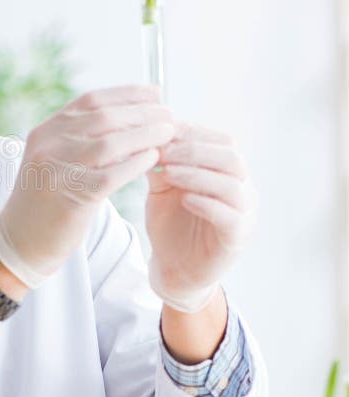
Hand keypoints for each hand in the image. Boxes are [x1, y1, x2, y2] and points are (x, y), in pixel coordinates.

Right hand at [0, 84, 174, 287]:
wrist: (20, 241)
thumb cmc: (47, 201)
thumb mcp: (56, 159)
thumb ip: (82, 139)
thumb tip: (131, 118)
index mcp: (46, 131)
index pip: (91, 101)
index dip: (127, 94)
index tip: (155, 94)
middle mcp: (48, 145)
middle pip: (104, 118)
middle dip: (142, 114)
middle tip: (169, 116)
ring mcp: (57, 170)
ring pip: (110, 143)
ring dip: (145, 135)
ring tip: (168, 134)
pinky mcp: (70, 196)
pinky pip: (111, 175)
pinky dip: (135, 164)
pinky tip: (153, 159)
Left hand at [146, 122, 257, 312]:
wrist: (173, 266)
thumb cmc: (171, 223)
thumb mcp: (162, 187)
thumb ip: (160, 163)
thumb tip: (150, 134)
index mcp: (228, 172)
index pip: (223, 141)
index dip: (194, 133)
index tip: (164, 130)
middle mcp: (243, 189)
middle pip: (231, 158)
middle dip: (195, 151)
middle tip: (164, 152)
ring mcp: (244, 214)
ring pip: (232, 185)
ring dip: (197, 174)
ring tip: (168, 172)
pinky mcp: (237, 238)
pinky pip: (230, 217)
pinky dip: (207, 204)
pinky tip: (184, 199)